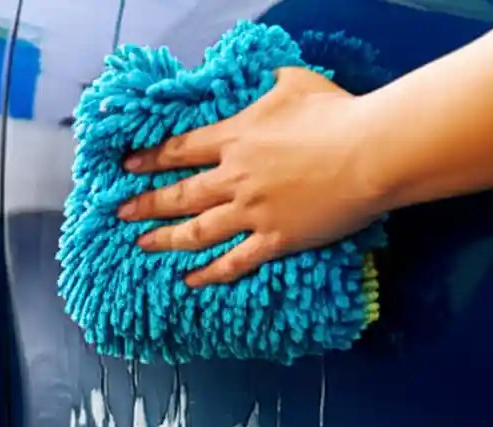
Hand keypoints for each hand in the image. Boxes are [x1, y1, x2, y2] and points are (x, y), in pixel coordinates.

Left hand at [118, 67, 384, 286]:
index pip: (181, 150)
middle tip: (122, 212)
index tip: (127, 167)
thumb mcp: (292, 81)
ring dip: (166, 239)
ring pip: (197, 231)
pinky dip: (209, 274)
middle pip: (179, 195)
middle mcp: (236, 178)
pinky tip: (190, 280)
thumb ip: (264, 84)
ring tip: (143, 244)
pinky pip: (234, 262)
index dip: (151, 159)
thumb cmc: (337, 112)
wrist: (371, 152)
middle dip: (146, 204)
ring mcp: (253, 212)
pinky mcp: (275, 239)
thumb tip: (256, 80)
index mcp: (236, 138)